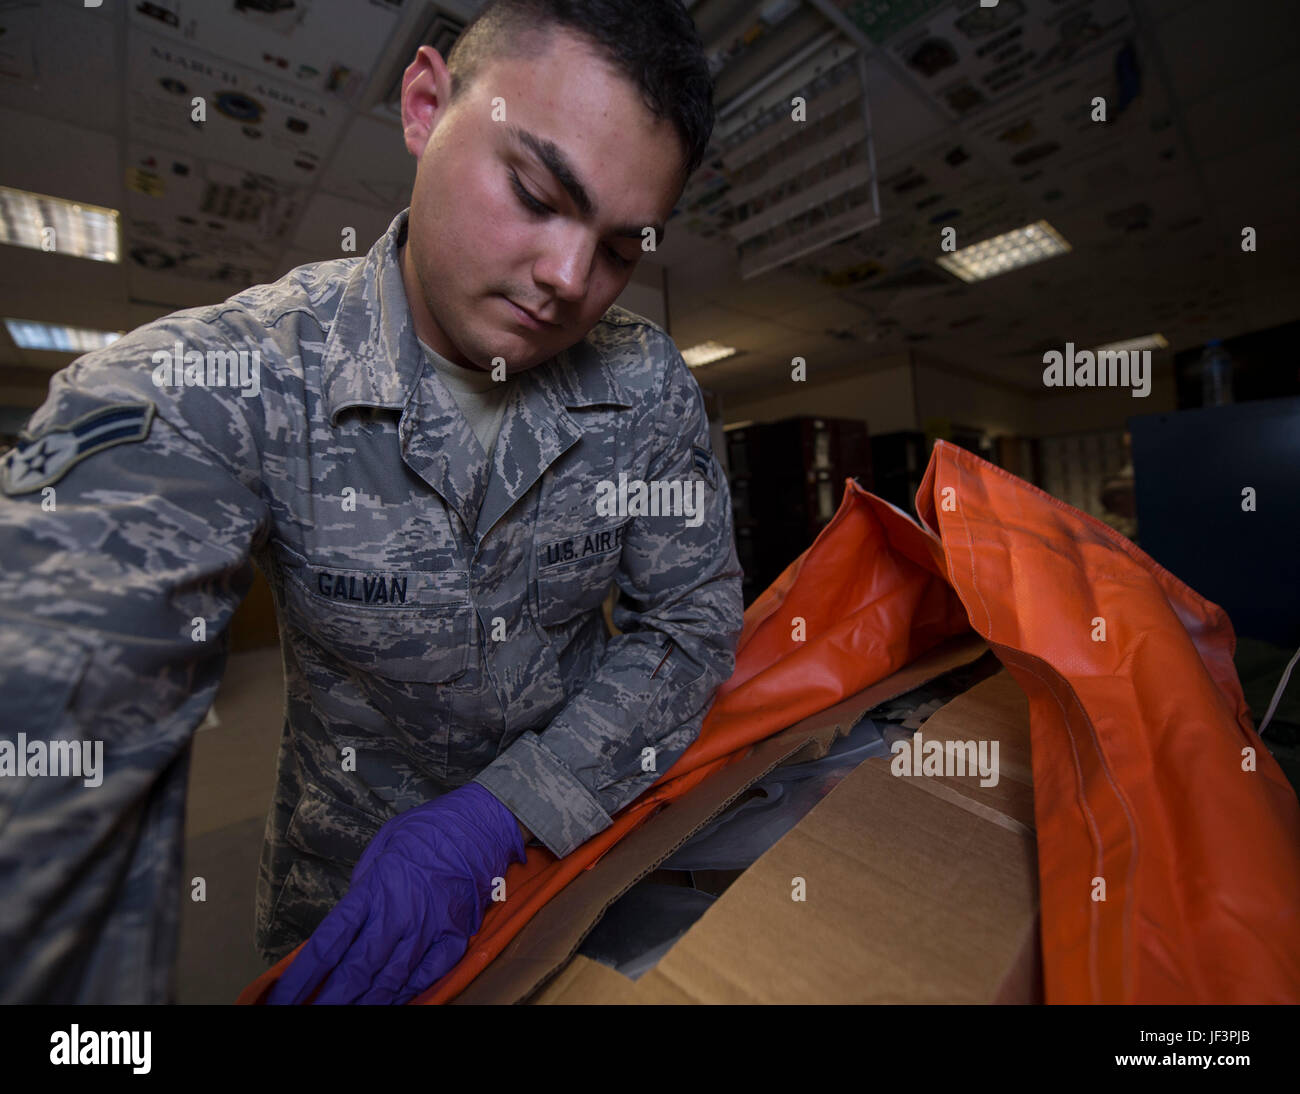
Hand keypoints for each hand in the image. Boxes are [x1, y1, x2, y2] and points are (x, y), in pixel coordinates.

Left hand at [267, 783, 525, 1004]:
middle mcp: (399, 913)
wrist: (482, 822)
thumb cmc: (429, 828)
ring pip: (390, 979)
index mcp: (374, 888)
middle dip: (329, 999)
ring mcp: (429, 928)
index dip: (301, 976)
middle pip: (356, 969)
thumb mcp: (383, 843)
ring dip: (365, 1002)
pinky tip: (390, 1002)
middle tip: (310, 1017)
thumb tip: (350, 915)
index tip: (282, 999)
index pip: (328, 942)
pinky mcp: (455, 936)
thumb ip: (363, 884)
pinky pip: (427, 975)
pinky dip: (406, 993)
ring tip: (345, 1015)